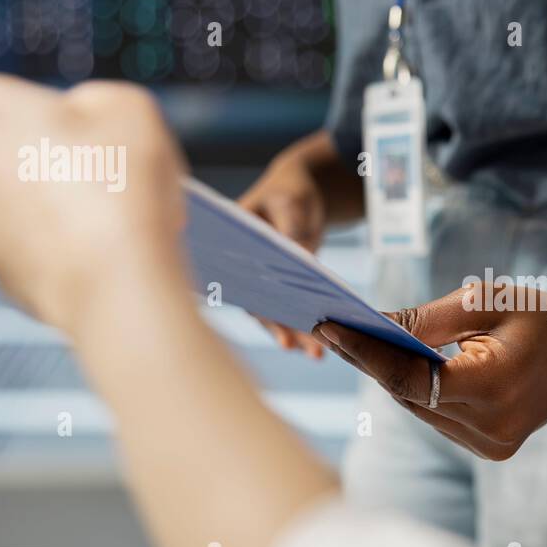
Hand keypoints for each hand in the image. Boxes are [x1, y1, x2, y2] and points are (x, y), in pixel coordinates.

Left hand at [0, 70, 187, 334]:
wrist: (121, 281)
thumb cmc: (120, 192)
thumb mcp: (126, 108)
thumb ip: (93, 101)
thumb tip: (83, 118)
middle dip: (37, 159)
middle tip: (95, 170)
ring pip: (15, 203)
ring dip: (54, 203)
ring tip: (107, 211)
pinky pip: (28, 246)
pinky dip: (59, 242)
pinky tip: (98, 243)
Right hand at [238, 140, 327, 357]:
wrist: (300, 194)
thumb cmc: (288, 191)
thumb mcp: (289, 201)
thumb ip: (291, 226)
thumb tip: (297, 255)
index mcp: (231, 245)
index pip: (240, 279)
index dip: (255, 303)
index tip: (271, 323)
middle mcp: (240, 269)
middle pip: (256, 303)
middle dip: (276, 327)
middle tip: (292, 347)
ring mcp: (258, 280)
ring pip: (274, 313)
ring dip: (293, 334)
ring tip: (315, 355)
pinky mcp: (277, 288)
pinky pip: (288, 310)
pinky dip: (302, 327)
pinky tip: (316, 347)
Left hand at [313, 285, 546, 459]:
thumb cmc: (541, 316)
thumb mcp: (486, 302)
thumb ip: (428, 320)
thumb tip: (372, 326)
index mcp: (493, 387)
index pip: (410, 377)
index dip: (366, 352)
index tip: (329, 326)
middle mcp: (491, 426)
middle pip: (410, 395)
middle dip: (374, 361)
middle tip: (336, 327)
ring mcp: (492, 444)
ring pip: (420, 410)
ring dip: (395, 378)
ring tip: (361, 343)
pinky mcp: (492, 449)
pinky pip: (439, 419)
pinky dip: (421, 394)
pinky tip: (405, 367)